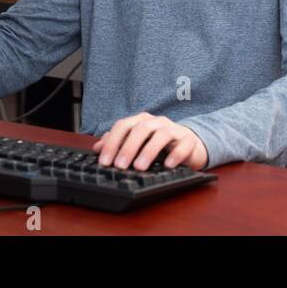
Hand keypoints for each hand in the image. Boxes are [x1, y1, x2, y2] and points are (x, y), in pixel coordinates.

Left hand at [93, 113, 208, 170]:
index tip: (105, 161)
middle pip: (141, 129)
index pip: (123, 126)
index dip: (112, 143)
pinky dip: (175, 155)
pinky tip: (167, 165)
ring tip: (140, 167)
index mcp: (141, 121)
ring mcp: (174, 130)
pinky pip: (183, 145)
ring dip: (149, 150)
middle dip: (128, 147)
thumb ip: (117, 143)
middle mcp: (157, 122)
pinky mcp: (189, 140)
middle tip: (119, 165)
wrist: (189, 145)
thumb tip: (97, 148)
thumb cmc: (159, 144)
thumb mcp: (136, 143)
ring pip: (162, 135)